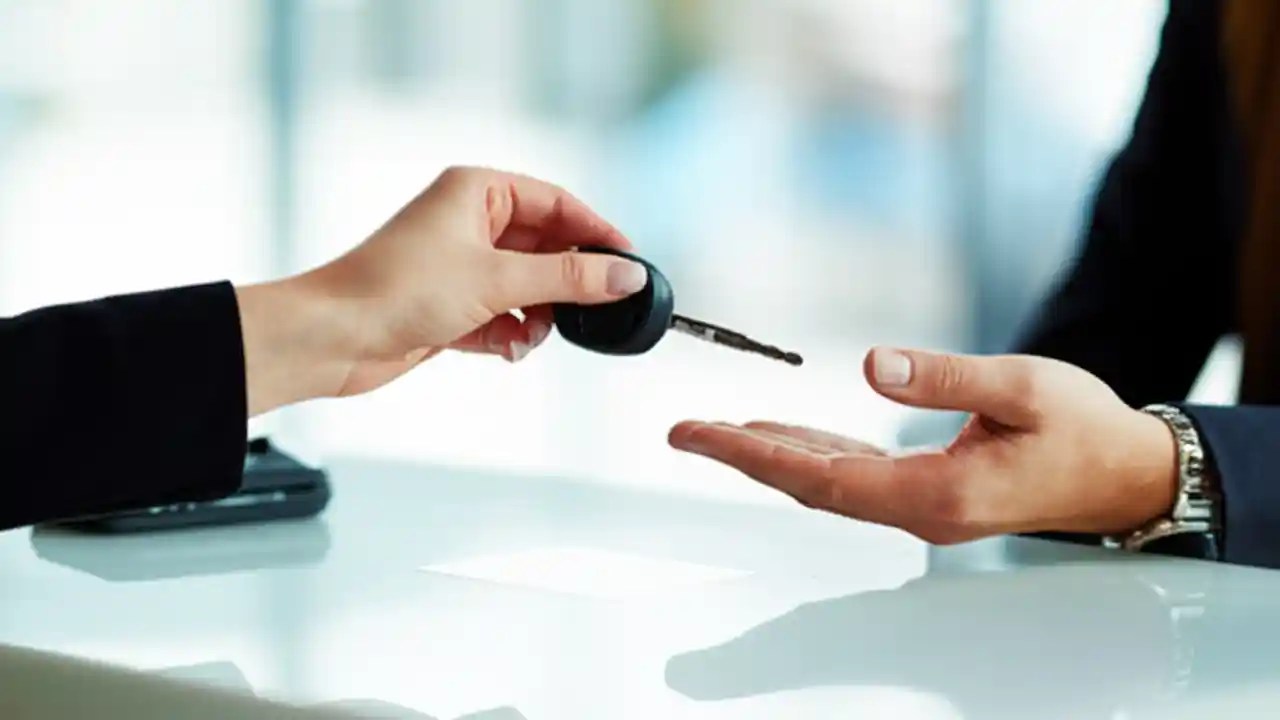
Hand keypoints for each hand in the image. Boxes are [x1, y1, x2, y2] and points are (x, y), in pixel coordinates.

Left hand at [236, 166, 645, 414]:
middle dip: (565, 285)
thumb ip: (569, 279)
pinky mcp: (450, 306)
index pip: (557, 203)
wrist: (331, 338)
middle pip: (545, 248)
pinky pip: (502, 316)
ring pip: (527, 287)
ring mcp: (459, 266)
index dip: (596, 232)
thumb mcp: (498, 281)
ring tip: (533, 335)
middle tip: (595, 308)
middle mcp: (468, 222)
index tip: (629, 262)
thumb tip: (627, 275)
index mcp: (476, 191)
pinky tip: (509, 349)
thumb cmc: (395, 289)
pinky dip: (511, 334)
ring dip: (537, 316)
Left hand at [669, 348, 1178, 542]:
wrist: (1125, 474)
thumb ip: (947, 377)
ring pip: (827, 482)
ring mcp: (921, 507)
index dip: (753, 455)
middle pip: (810, 485)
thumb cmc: (1084, 431)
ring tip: (719, 430)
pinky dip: (812, 453)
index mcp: (938, 494)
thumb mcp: (1024, 387)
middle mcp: (919, 512)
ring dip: (772, 456)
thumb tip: (874, 365)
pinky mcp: (929, 491)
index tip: (701, 435)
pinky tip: (786, 435)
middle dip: (744, 457)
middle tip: (684, 432)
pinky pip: (852, 475)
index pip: (821, 476)